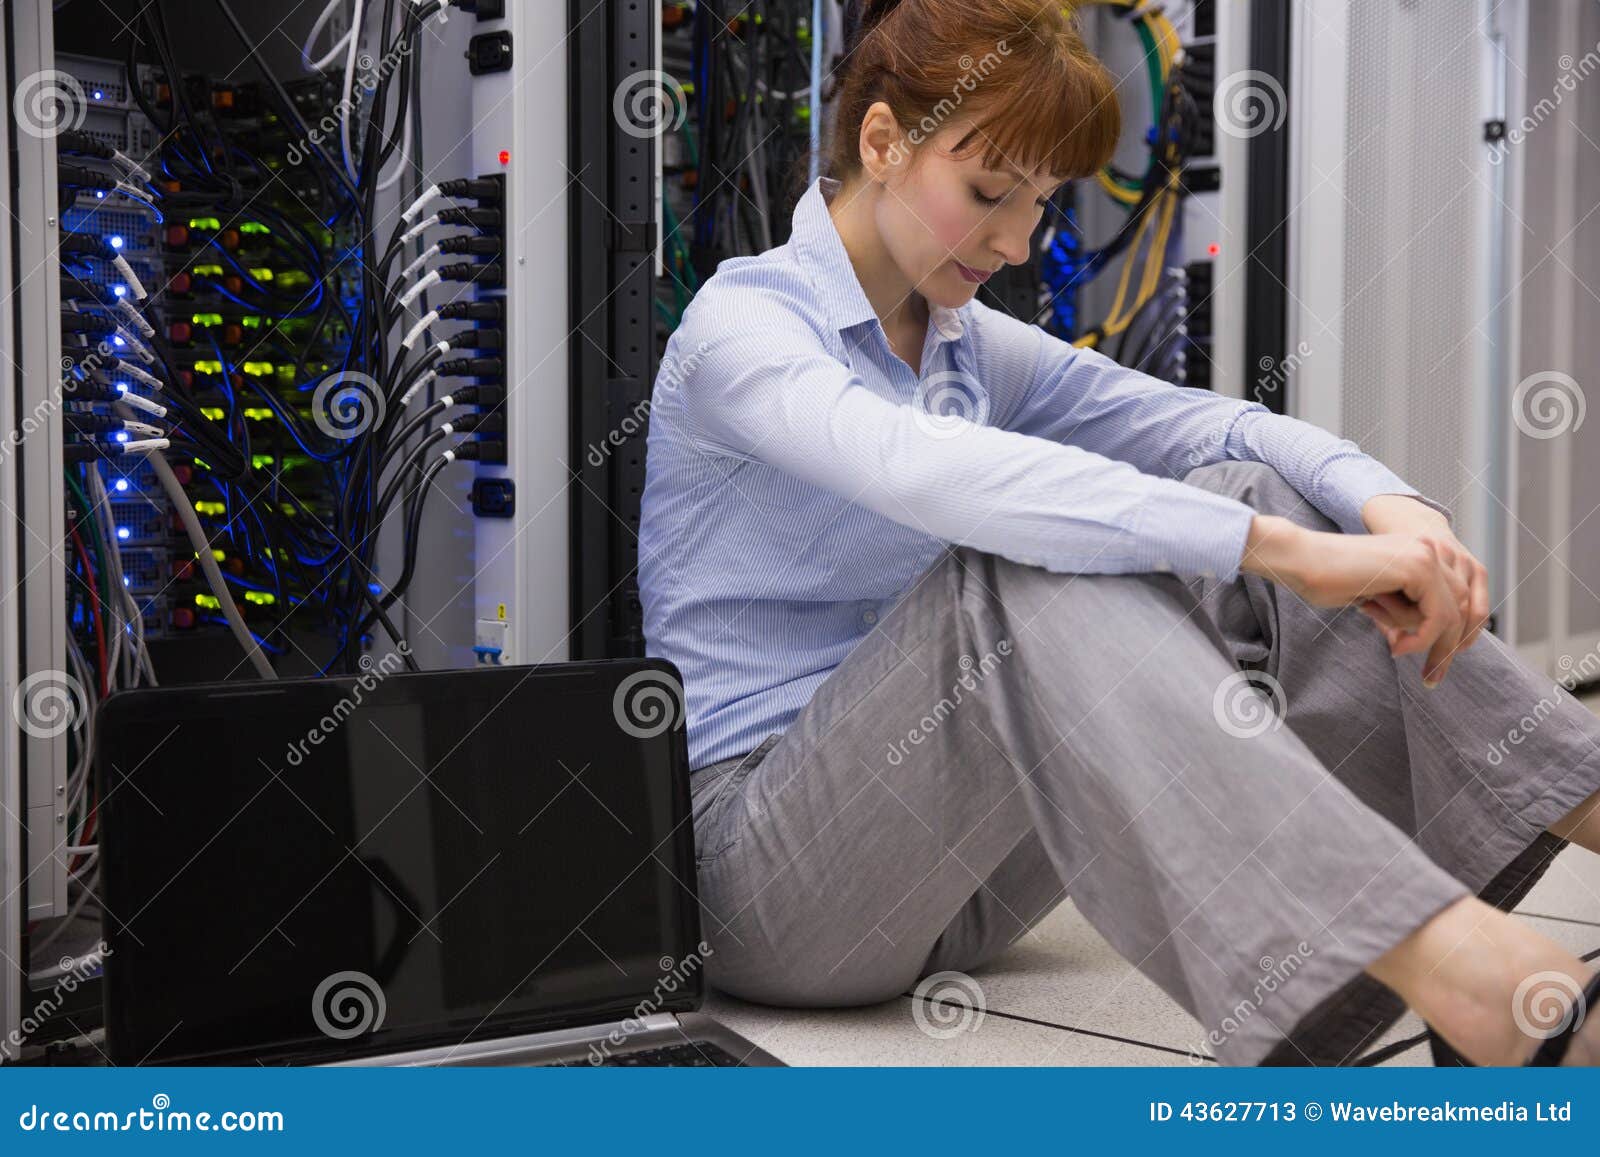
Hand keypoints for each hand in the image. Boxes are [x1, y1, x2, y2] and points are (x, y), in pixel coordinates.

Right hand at [1238, 509, 1485, 687]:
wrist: (1300, 560)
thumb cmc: (1326, 580)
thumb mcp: (1378, 599)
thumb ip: (1406, 609)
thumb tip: (1431, 636)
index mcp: (1421, 552)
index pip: (1455, 600)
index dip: (1448, 637)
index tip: (1433, 666)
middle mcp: (1429, 548)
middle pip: (1463, 608)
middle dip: (1447, 647)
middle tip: (1431, 678)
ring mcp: (1426, 556)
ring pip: (1452, 615)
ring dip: (1427, 641)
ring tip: (1394, 646)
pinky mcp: (1418, 568)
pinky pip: (1438, 617)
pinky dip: (1421, 639)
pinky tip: (1395, 646)